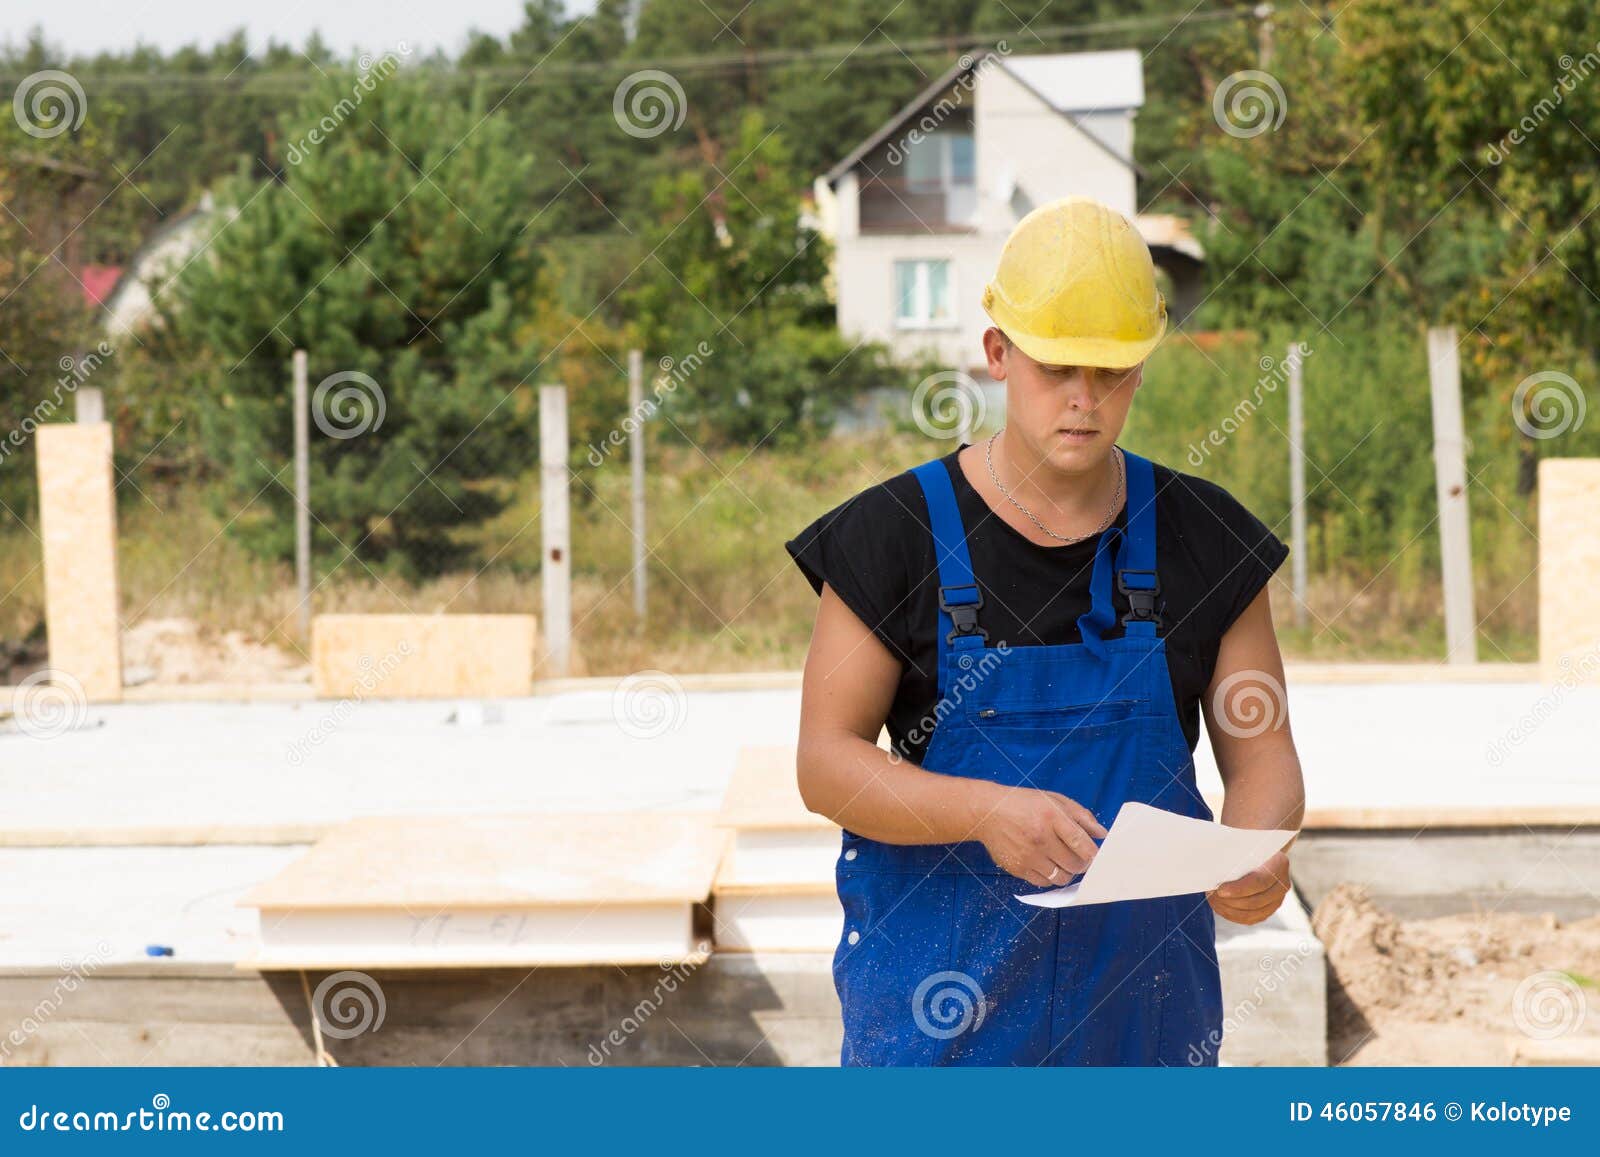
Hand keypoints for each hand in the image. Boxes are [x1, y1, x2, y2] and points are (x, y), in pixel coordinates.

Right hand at [971, 785, 1107, 886]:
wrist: (986, 812)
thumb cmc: (1024, 803)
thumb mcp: (1054, 800)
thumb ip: (1081, 816)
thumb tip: (1102, 834)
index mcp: (1051, 816)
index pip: (1080, 842)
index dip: (1093, 854)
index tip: (1097, 857)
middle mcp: (1040, 837)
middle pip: (1074, 864)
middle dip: (1082, 864)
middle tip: (1079, 858)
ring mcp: (1028, 855)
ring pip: (1061, 878)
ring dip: (1067, 872)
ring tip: (1063, 862)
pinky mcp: (1017, 868)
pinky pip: (1043, 883)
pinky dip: (1050, 877)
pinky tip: (1047, 865)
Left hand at [1208, 851, 1289, 924]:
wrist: (1262, 851)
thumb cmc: (1248, 846)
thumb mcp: (1245, 845)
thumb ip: (1235, 854)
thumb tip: (1212, 863)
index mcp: (1279, 864)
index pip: (1259, 882)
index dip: (1238, 889)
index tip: (1219, 890)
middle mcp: (1282, 884)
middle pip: (1255, 901)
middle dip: (1230, 901)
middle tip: (1211, 895)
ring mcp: (1278, 899)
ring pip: (1253, 913)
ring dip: (1229, 910)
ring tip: (1213, 901)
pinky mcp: (1270, 909)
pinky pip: (1252, 919)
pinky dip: (1234, 916)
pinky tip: (1221, 908)